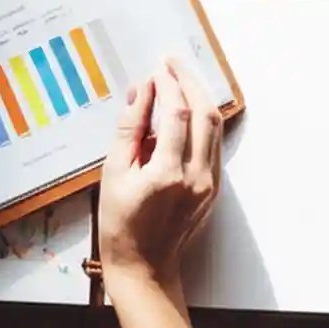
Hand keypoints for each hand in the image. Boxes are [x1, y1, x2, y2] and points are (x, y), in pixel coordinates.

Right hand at [99, 59, 222, 294]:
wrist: (144, 263)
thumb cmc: (120, 222)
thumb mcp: (114, 171)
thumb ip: (129, 128)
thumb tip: (142, 91)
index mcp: (168, 174)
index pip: (176, 114)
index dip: (168, 85)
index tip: (158, 69)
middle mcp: (196, 177)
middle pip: (204, 113)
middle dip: (189, 82)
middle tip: (172, 64)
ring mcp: (209, 182)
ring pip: (214, 126)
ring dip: (199, 97)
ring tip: (180, 80)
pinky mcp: (214, 187)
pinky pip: (213, 143)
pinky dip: (201, 121)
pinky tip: (185, 111)